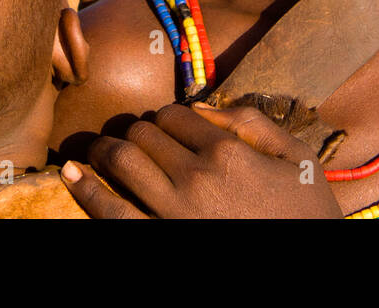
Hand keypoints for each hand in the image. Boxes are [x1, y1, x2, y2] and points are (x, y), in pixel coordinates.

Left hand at [61, 103, 342, 217]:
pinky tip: (70, 174)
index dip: (167, 115)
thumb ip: (253, 123)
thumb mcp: (298, 159)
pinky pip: (109, 213)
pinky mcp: (158, 242)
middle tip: (132, 136)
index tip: (165, 126)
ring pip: (122, 161)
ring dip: (104, 149)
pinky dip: (83, 190)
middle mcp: (196, 178)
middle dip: (136, 130)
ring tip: (95, 149)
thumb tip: (200, 106)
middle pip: (145, 134)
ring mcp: (173, 214)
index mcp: (228, 153)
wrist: (308, 272)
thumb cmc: (307, 214)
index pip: (177, 114)